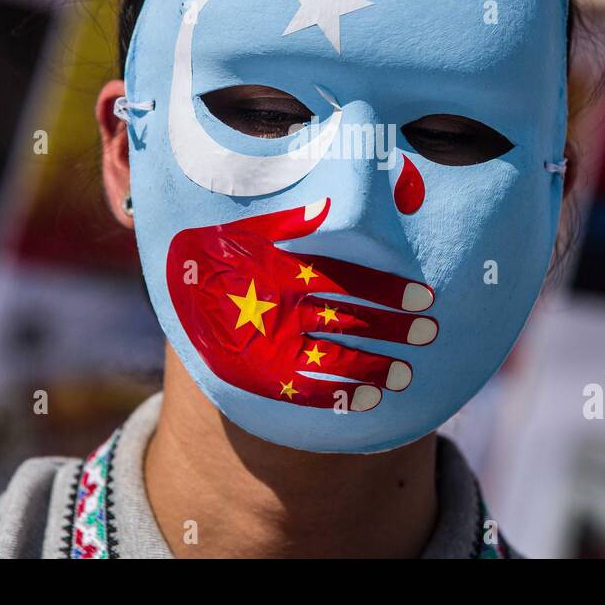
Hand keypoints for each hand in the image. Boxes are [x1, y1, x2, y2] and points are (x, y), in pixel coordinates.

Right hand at [165, 198, 436, 411]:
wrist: (174, 285)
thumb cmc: (224, 246)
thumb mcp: (255, 224)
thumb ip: (299, 219)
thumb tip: (337, 206)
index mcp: (284, 268)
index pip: (348, 279)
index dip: (388, 290)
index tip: (425, 297)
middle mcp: (280, 307)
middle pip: (349, 319)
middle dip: (393, 328)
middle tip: (430, 332)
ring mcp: (269, 343)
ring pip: (332, 357)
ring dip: (374, 366)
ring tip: (408, 375)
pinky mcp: (259, 372)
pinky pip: (304, 389)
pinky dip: (340, 396)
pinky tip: (372, 399)